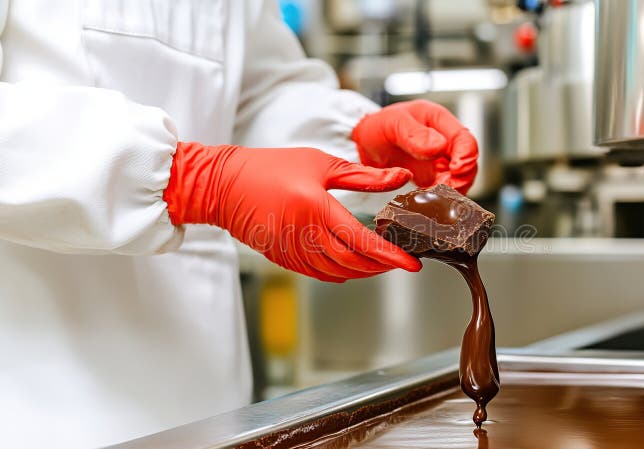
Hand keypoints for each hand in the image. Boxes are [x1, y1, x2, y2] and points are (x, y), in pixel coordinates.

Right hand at [164, 143, 421, 281]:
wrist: (222, 184)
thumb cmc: (269, 167)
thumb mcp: (320, 163)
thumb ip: (363, 175)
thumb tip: (400, 178)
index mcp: (315, 208)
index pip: (362, 241)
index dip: (391, 256)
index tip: (412, 262)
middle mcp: (303, 235)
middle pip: (353, 262)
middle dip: (381, 266)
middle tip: (400, 261)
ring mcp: (291, 251)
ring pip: (337, 273)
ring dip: (363, 272)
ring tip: (381, 263)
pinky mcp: (282, 259)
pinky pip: (318, 273)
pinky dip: (340, 273)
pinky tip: (352, 266)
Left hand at [352, 100, 478, 194]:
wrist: (361, 143)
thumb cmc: (377, 126)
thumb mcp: (392, 124)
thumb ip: (414, 135)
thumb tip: (439, 147)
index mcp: (438, 121)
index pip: (465, 139)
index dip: (466, 156)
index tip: (456, 170)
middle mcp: (444, 141)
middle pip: (468, 162)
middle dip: (461, 178)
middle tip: (445, 188)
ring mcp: (439, 161)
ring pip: (459, 179)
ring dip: (452, 190)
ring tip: (434, 195)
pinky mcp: (431, 178)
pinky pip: (444, 190)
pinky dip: (440, 197)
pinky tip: (427, 200)